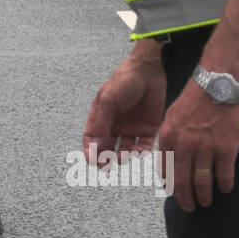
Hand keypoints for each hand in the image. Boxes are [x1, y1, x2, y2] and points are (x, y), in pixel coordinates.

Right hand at [83, 42, 166, 173]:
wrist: (149, 71)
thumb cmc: (124, 81)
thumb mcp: (107, 101)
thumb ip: (99, 123)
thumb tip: (91, 146)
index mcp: (101, 117)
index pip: (91, 139)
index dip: (90, 150)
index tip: (91, 160)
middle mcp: (115, 125)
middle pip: (107, 148)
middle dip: (105, 159)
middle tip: (106, 166)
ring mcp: (131, 128)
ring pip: (125, 150)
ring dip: (122, 157)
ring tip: (122, 157)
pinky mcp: (148, 128)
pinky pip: (143, 145)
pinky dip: (140, 152)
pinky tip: (137, 151)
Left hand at [158, 85, 238, 211]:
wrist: (218, 84)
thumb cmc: (195, 99)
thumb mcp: (172, 117)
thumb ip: (171, 139)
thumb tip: (169, 159)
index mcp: (168, 137)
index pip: (165, 170)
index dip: (170, 186)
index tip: (174, 194)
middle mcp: (184, 146)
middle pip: (182, 181)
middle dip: (185, 198)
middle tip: (190, 207)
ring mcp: (205, 148)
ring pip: (202, 182)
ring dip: (204, 196)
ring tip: (206, 203)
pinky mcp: (226, 148)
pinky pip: (224, 174)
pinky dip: (225, 184)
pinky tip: (226, 188)